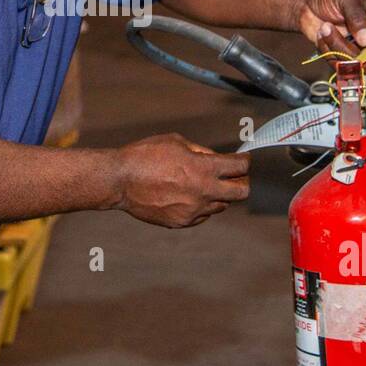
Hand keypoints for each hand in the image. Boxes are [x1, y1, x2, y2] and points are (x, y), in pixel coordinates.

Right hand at [115, 134, 249, 227]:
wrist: (120, 180)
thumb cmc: (145, 156)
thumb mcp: (176, 142)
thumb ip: (200, 152)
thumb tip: (215, 159)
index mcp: (204, 169)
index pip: (240, 167)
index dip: (244, 161)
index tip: (243, 159)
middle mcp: (203, 192)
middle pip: (241, 193)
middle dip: (242, 182)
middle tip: (235, 176)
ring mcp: (193, 210)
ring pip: (221, 206)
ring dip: (219, 195)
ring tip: (205, 184)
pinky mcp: (181, 222)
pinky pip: (202, 216)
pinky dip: (202, 206)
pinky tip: (189, 196)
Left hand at [297, 0, 365, 74]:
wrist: (307, 0)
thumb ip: (359, 18)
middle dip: (363, 60)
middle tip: (349, 51)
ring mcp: (360, 51)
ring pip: (358, 67)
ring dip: (338, 52)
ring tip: (326, 28)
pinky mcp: (343, 58)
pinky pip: (340, 68)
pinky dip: (328, 54)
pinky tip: (322, 36)